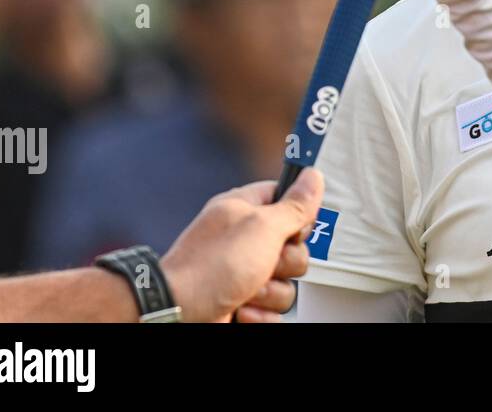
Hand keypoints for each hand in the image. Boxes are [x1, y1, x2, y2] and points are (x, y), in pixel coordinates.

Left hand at [160, 167, 323, 322]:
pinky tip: (243, 309)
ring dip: (271, 292)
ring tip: (246, 290)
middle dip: (285, 262)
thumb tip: (313, 177)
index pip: (286, 199)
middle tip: (265, 262)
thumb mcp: (262, 227)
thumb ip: (294, 205)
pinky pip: (275, 310)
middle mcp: (245, 241)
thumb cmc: (209, 266)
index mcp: (246, 210)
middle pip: (294, 247)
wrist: (178, 312)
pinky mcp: (244, 302)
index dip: (298, 214)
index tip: (294, 226)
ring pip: (288, 282)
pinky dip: (262, 314)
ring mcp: (244, 274)